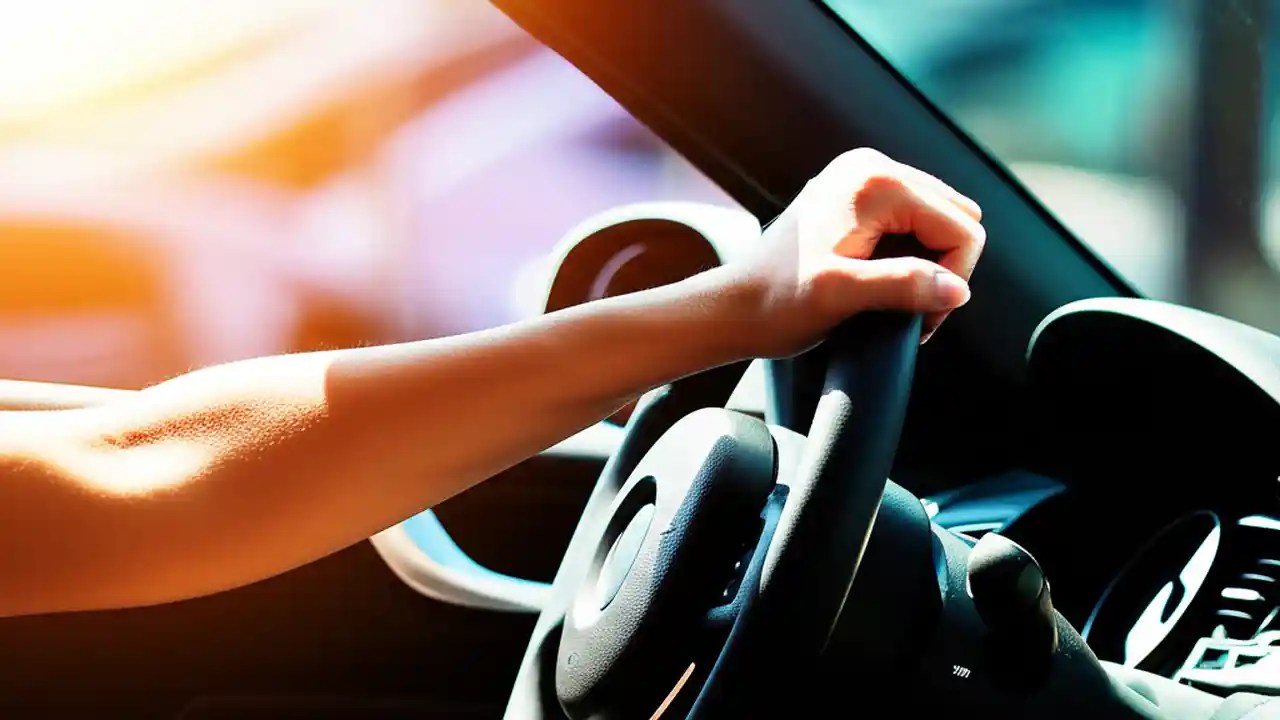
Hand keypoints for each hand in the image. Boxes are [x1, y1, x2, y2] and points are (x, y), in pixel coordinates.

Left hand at [728, 148, 984, 357]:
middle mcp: (872, 167)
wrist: (736, 306)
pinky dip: (910, 254)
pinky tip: (885, 280)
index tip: (922, 316)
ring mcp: (862, 177)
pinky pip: (912, 220)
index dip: (953, 278)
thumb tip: (956, 289)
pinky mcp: (856, 195)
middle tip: (911, 309)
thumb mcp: (841, 295)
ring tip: (896, 298)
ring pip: (938, 219)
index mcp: (875, 182)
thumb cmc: (777, 301)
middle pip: (956, 216)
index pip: (961, 227)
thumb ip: (902, 286)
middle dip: (944, 268)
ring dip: (928, 263)